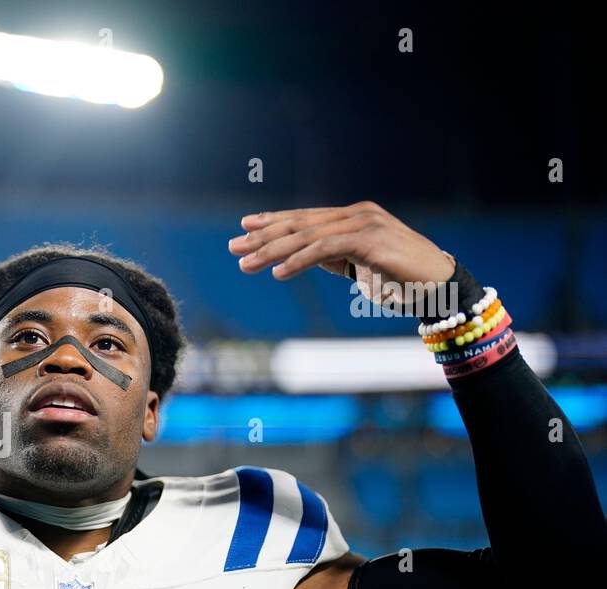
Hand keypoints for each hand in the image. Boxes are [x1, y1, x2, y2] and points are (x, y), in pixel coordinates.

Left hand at [228, 201, 454, 308]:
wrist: (440, 287)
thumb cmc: (400, 280)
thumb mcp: (358, 265)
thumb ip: (332, 256)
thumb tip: (301, 257)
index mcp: (354, 217)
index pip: (305, 217)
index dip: (273, 221)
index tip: (244, 226)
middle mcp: (357, 215)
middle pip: (300, 224)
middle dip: (263, 236)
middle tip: (233, 246)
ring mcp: (365, 224)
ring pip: (307, 236)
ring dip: (272, 251)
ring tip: (245, 264)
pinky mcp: (370, 241)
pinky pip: (325, 250)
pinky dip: (298, 261)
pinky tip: (277, 273)